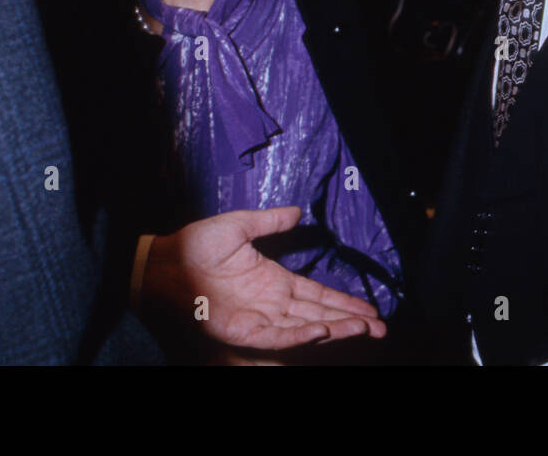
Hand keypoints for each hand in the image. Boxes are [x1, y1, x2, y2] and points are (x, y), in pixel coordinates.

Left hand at [140, 206, 386, 351]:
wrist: (165, 262)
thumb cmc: (196, 246)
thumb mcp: (239, 226)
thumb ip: (270, 222)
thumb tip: (297, 212)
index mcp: (274, 281)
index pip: (317, 294)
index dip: (343, 302)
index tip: (369, 308)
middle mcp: (273, 303)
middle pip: (321, 314)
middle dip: (352, 321)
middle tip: (381, 327)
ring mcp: (260, 319)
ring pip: (307, 327)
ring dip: (337, 329)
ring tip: (365, 329)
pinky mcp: (245, 331)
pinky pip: (279, 336)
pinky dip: (302, 334)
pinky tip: (324, 330)